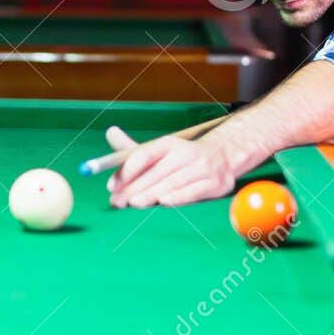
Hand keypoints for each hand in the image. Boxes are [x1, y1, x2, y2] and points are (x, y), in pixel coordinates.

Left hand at [105, 125, 238, 208]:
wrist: (224, 157)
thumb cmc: (182, 160)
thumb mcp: (160, 152)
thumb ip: (134, 150)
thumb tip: (110, 132)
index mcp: (169, 144)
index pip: (144, 154)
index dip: (127, 170)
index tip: (112, 185)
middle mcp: (186, 153)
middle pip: (156, 172)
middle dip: (134, 188)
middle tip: (118, 201)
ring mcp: (202, 168)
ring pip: (173, 182)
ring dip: (152, 194)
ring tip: (135, 202)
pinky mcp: (215, 183)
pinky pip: (194, 191)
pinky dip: (179, 197)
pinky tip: (164, 202)